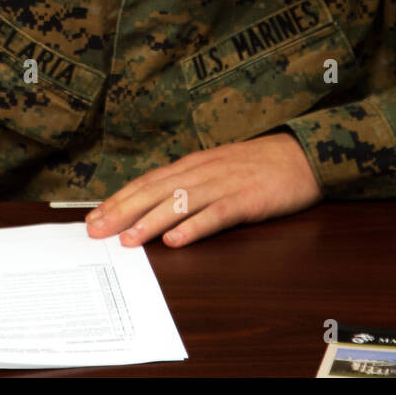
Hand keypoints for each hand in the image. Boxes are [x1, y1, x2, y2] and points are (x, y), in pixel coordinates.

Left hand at [85, 131, 323, 247]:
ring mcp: (224, 184)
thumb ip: (189, 183)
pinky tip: (177, 240)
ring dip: (151, 222)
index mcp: (193, 165)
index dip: (118, 200)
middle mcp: (202, 171)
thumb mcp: (217, 168)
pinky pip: (217, 214)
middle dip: (122, 212)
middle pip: (155, 192)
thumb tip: (154, 203)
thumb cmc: (260, 165)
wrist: (302, 154)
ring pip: (180, 203)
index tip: (93, 219)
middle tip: (95, 232)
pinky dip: (195, 226)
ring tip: (128, 240)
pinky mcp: (247, 199)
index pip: (147, 182)